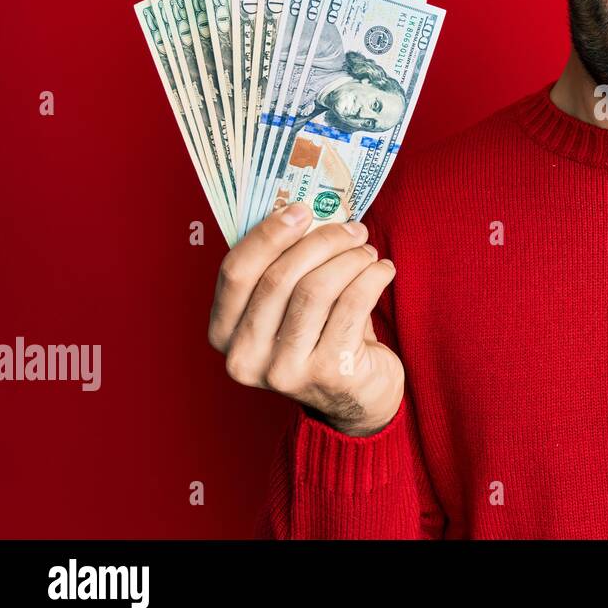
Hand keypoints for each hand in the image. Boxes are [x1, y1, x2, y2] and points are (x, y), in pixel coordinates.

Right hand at [207, 202, 403, 436]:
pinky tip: (383, 271)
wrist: (357, 398)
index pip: (236, 272)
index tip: (302, 209)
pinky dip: (372, 277)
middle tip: (352, 229)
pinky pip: (352, 304)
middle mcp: (245, 357)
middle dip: (322, 242)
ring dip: (349, 259)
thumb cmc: (321, 337)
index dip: (268, 235)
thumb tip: (304, 211)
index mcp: (224, 334)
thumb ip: (282, 268)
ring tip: (367, 251)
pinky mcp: (329, 372)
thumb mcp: (288, 308)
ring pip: (317, 289)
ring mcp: (285, 371)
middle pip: (279, 277)